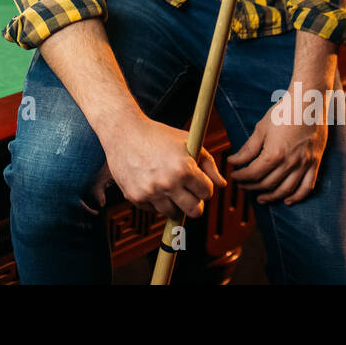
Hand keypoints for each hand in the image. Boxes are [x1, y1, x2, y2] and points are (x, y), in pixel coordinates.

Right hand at [101, 116, 226, 219]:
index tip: (199, 182)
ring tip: (168, 186)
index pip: (207, 192)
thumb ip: (208, 164)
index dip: (205, 187)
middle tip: (189, 193)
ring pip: (173, 213)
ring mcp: (151, 192)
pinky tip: (152, 185)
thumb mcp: (187, 142)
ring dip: (174, 202)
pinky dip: (156, 202)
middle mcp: (168, 183)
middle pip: (195, 211)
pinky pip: (153, 210)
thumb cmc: (157, 134)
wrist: (123, 131)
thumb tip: (222, 184)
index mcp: (184, 168)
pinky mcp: (135, 197)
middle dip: (195, 202)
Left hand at [227, 81, 329, 205]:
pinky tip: (287, 200)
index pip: (253, 174)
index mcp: (274, 154)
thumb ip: (248, 148)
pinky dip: (297, 197)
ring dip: (271, 197)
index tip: (234, 176)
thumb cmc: (284, 111)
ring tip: (260, 198)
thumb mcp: (262, 128)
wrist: (309, 102)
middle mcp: (290, 163)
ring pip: (286, 190)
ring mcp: (304, 164)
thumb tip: (234, 161)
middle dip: (251, 187)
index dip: (241, 177)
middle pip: (267, 184)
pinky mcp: (315, 163)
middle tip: (242, 186)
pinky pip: (307, 187)